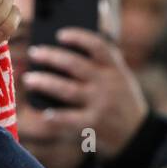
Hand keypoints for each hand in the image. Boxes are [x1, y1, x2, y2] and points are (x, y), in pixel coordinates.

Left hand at [21, 27, 148, 160]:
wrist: (138, 133)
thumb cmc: (121, 101)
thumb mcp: (121, 77)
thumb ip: (104, 62)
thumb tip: (70, 47)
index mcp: (115, 69)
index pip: (98, 46)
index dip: (79, 37)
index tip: (60, 34)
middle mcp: (107, 84)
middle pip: (75, 65)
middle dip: (51, 56)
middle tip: (34, 53)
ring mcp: (100, 104)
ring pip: (67, 90)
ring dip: (44, 83)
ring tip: (28, 78)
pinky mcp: (94, 124)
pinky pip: (70, 119)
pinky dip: (56, 116)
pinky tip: (44, 113)